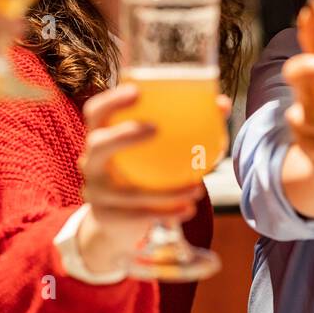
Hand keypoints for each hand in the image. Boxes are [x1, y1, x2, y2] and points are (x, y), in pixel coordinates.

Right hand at [77, 84, 228, 274]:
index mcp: (101, 136)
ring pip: (129, 191)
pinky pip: (139, 216)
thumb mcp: (153, 150)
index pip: (96, 112)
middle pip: (99, 144)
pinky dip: (166, 212)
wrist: (117, 221)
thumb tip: (222, 104)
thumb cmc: (142, 172)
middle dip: (123, 135)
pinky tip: (189, 209)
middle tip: (156, 128)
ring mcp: (95, 192)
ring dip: (165, 190)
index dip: (111, 99)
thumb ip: (185, 127)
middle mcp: (91, 162)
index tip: (137, 91)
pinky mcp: (106, 218)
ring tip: (197, 186)